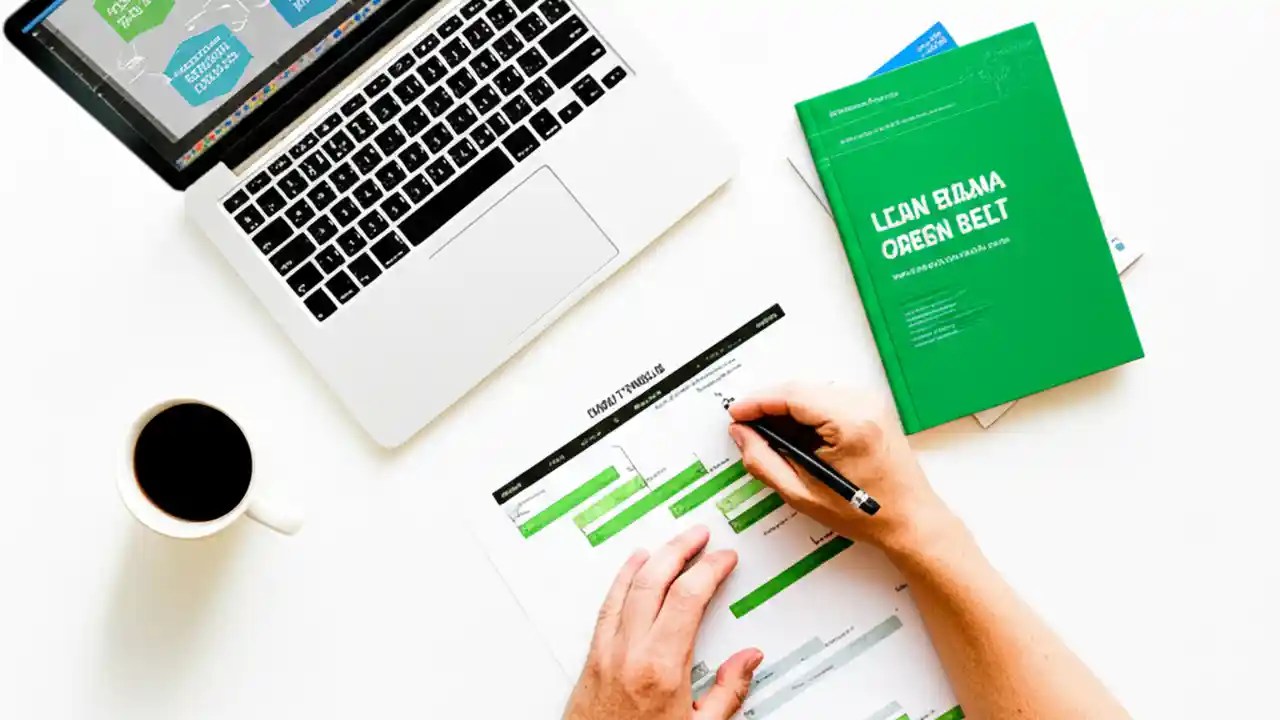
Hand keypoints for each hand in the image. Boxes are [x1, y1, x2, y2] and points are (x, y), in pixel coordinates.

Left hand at [563, 526, 763, 719]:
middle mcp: (630, 652)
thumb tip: (749, 658)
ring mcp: (607, 652)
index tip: (725, 559)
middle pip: (655, 581)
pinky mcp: (592, 659)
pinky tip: (630, 570)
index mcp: (661, 668)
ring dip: (651, 559)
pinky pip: (607, 607)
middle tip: (700, 535)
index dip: (709, 570)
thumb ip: (727, 692)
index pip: (688, 598)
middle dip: (680, 550)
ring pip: (627, 588)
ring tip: (669, 543)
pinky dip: (621, 581)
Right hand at [727, 384, 959, 556]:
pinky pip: (828, 399)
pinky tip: (795, 433)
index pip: (791, 396)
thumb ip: (764, 461)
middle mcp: (863, 404)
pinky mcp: (872, 407)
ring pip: (812, 392)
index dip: (757, 402)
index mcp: (850, 423)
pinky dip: (805, 411)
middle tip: (746, 426)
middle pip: (800, 389)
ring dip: (786, 408)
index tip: (736, 413)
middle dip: (769, 405)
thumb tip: (742, 434)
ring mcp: (871, 403)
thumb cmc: (867, 513)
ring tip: (768, 434)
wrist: (910, 519)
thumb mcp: (802, 494)